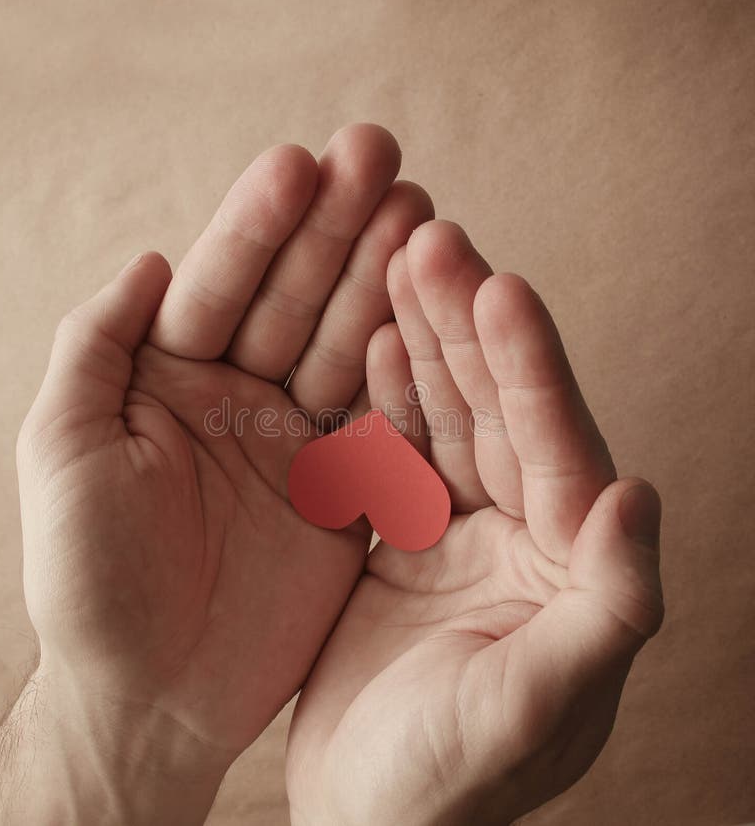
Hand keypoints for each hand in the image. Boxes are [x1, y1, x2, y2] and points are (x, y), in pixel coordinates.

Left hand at [0, 125, 433, 823]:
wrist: (153, 694)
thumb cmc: (91, 581)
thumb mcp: (63, 450)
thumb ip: (96, 349)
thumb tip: (147, 261)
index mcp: (168, 379)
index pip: (220, 284)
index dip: (257, 225)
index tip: (301, 163)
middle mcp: (239, 397)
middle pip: (295, 299)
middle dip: (335, 229)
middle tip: (382, 158)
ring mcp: (297, 441)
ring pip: (347, 345)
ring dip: (383, 282)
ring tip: (424, 217)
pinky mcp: (344, 490)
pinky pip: (381, 420)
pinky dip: (407, 370)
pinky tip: (434, 315)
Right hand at [286, 221, 663, 825]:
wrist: (370, 819)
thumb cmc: (453, 785)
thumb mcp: (538, 707)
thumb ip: (608, 606)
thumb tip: (640, 493)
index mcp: (570, 569)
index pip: (556, 448)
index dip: (528, 368)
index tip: (499, 285)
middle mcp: (525, 536)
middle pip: (498, 412)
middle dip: (466, 327)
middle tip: (431, 239)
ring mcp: (462, 530)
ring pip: (445, 416)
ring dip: (421, 343)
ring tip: (397, 265)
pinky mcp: (405, 537)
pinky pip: (394, 449)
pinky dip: (381, 396)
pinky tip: (368, 341)